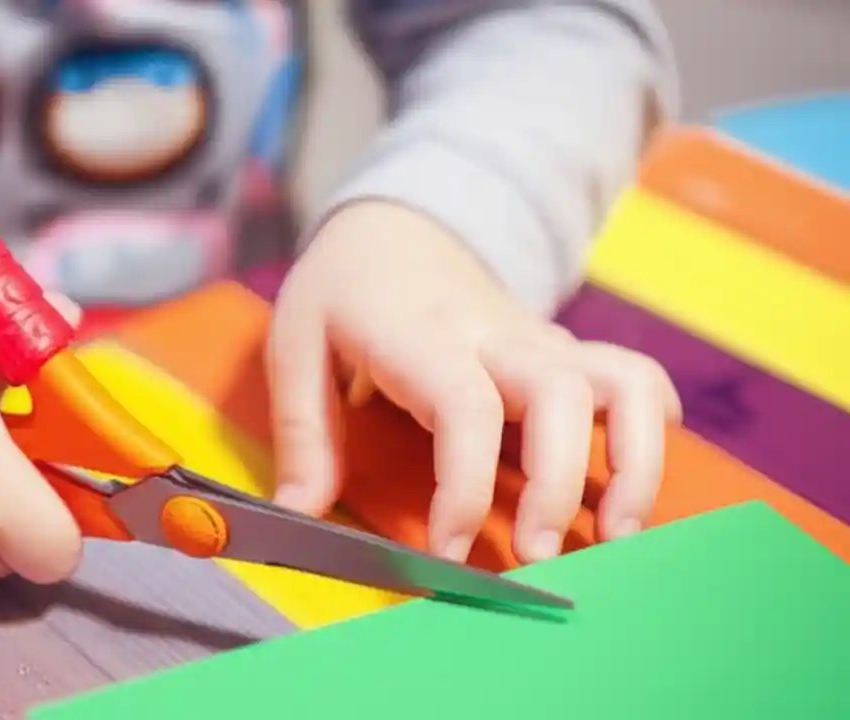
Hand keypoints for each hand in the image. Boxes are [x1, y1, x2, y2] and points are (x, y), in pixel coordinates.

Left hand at [267, 201, 680, 563]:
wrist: (395, 225)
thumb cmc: (343, 289)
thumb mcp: (295, 342)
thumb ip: (302, 431)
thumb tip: (299, 516)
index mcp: (421, 335)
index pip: (464, 406)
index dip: (463, 485)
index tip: (447, 552)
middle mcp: (495, 336)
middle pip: (558, 394)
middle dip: (558, 484)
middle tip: (534, 556)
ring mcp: (539, 342)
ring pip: (621, 381)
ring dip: (634, 461)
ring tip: (616, 535)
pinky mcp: (563, 354)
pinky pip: (631, 379)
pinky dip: (647, 428)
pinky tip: (632, 480)